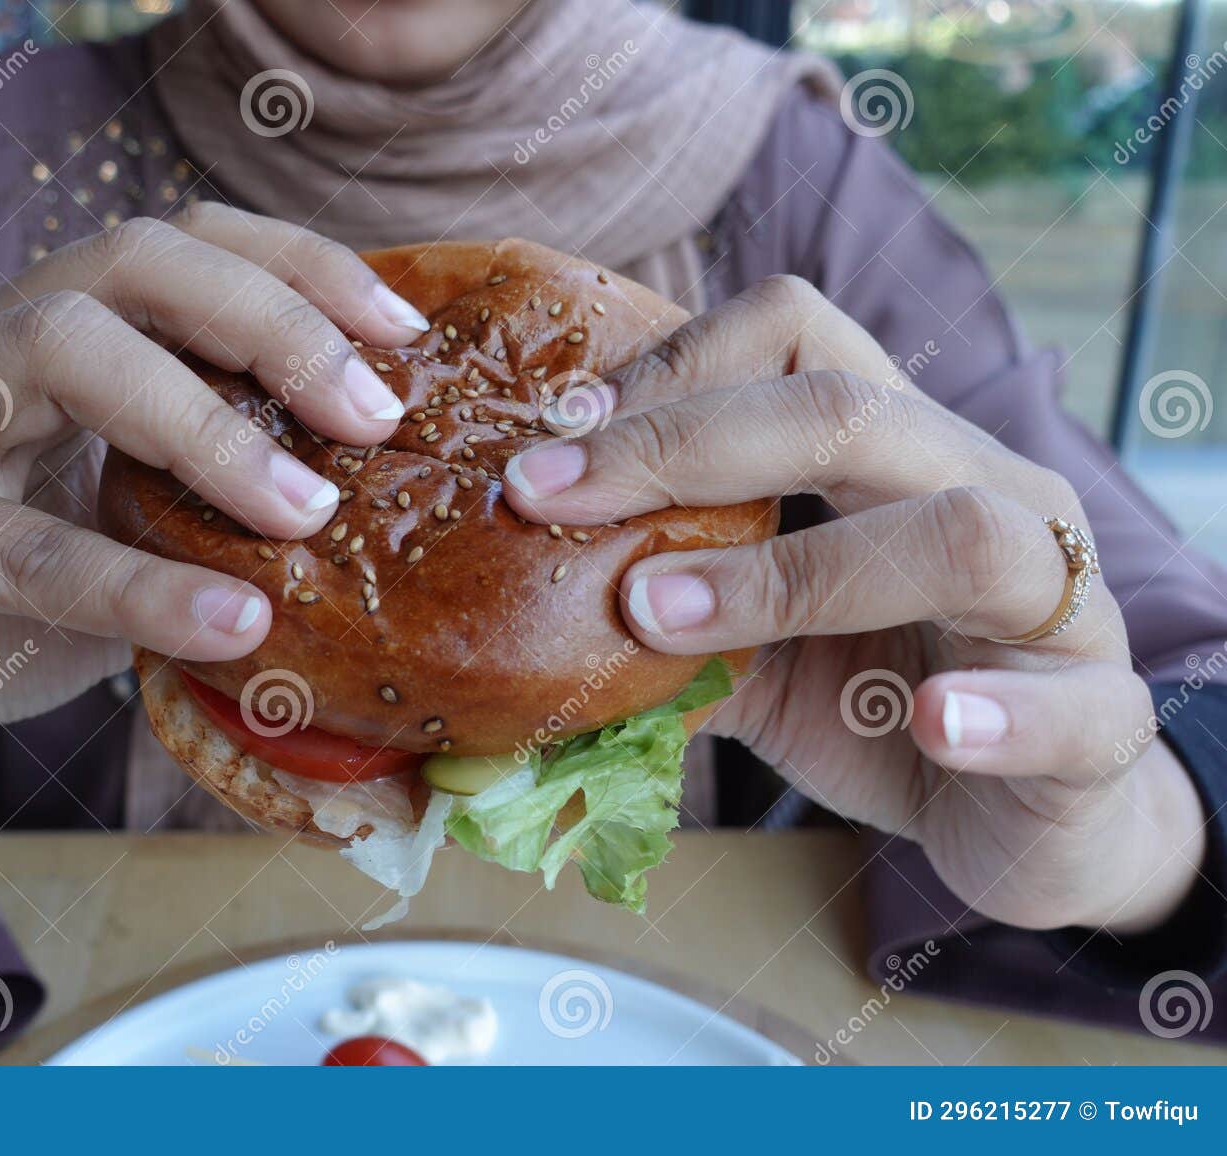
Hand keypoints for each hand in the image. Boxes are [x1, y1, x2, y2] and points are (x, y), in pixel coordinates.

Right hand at [0, 205, 429, 864]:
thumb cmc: (6, 606)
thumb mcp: (126, 528)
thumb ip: (211, 496)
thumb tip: (375, 497)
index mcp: (44, 329)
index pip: (178, 245)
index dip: (296, 268)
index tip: (401, 335)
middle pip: (127, 259)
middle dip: (267, 320)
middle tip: (369, 416)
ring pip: (60, 352)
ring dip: (202, 425)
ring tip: (306, 510)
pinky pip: (19, 547)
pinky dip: (136, 583)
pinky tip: (232, 624)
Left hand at [504, 275, 1204, 933]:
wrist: (1035, 816)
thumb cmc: (884, 703)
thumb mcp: (752, 654)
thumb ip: (665, 621)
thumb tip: (519, 620)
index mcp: (896, 453)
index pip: (795, 339)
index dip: (668, 370)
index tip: (549, 442)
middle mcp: (985, 491)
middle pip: (851, 411)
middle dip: (681, 445)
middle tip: (547, 498)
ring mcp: (1060, 601)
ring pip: (961, 536)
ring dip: (794, 574)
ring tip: (658, 614)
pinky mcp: (1102, 722)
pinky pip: (1076, 705)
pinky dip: (1000, 713)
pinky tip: (931, 725)